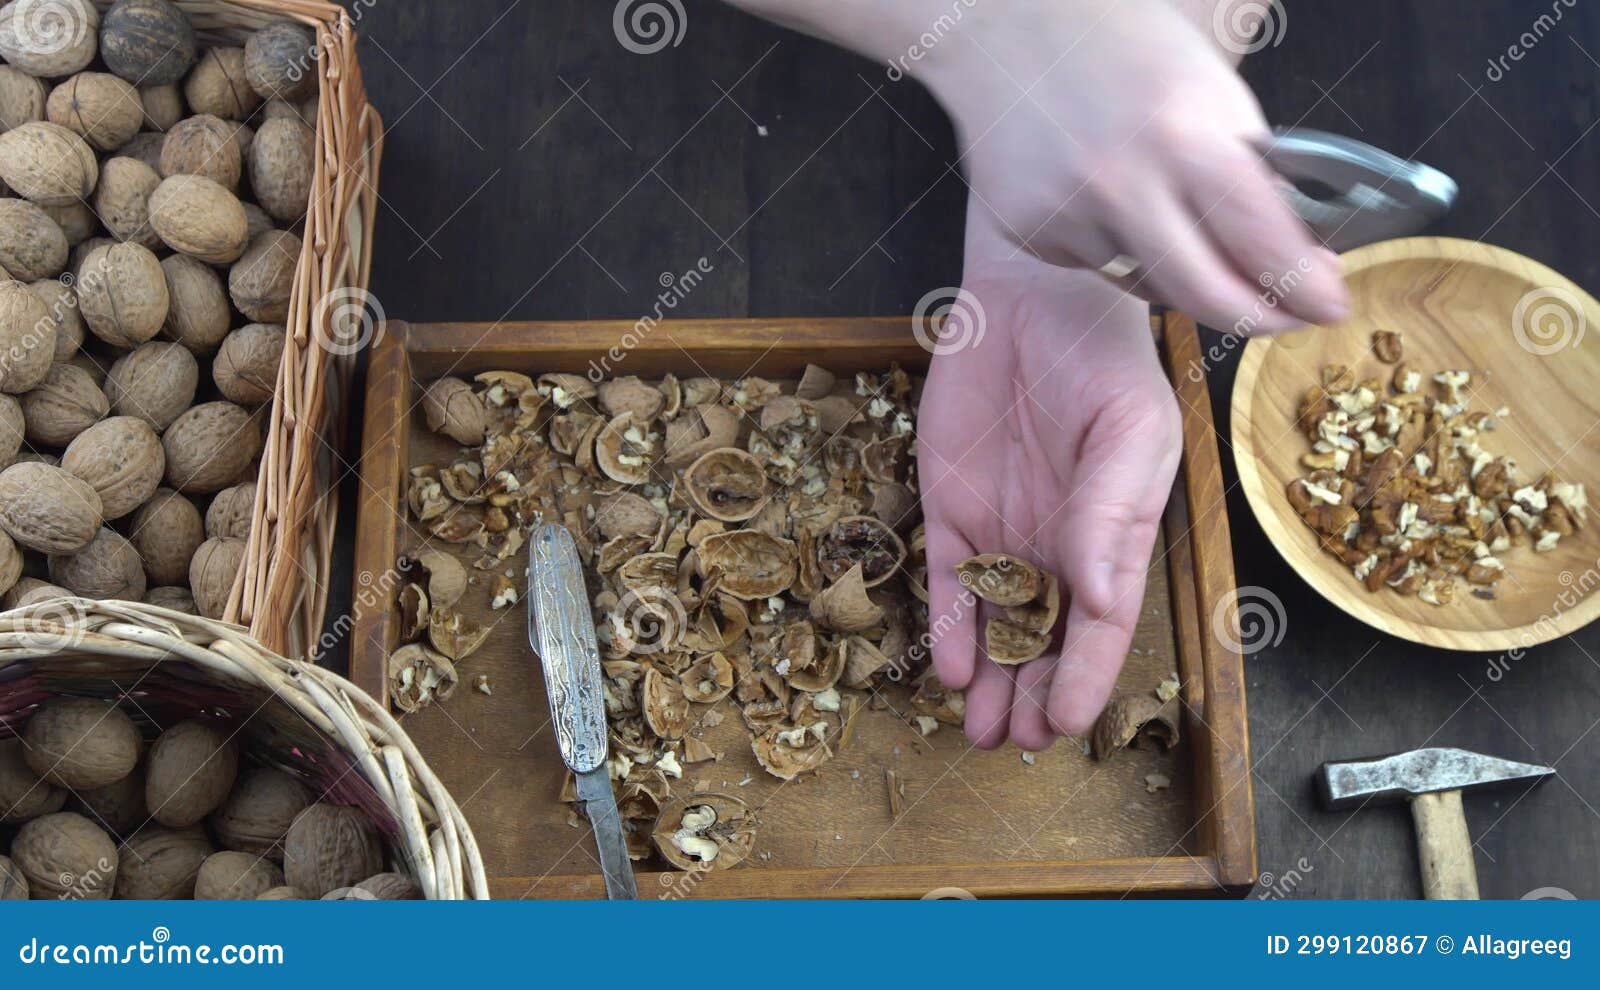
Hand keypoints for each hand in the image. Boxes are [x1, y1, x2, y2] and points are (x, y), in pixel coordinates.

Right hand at [916, 0, 1347, 331]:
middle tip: (1281, 313)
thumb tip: (1293, 256)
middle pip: (1206, 295)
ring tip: (1163, 204)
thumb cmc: (1123, 47)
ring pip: (1150, 284)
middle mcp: (1123, 184)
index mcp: (1184, 135)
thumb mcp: (1212, 92)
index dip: (1302, 286)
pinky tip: (1099, 194)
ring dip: (1178, 267)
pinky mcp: (1031, 232)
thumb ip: (1250, 174)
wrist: (1010, 28)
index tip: (1328, 304)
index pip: (1261, 242)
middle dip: (1257, 314)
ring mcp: (1070, 215)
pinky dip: (1114, 247)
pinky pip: (1096, 267)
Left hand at [917, 205, 1181, 747]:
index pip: (1100, 627)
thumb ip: (1111, 515)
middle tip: (1013, 745)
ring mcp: (1000, 530)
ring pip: (993, 623)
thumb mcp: (1129, 431)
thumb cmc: (1102, 359)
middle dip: (1031, 695)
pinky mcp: (948, 506)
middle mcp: (1056, 545)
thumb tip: (1099, 598)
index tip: (1064, 726)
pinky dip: (947, 625)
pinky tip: (950, 667)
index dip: (1085, 679)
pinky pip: (944, 580)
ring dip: (989, 678)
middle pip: (1044, 640)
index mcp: (1111, 536)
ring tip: (978, 732)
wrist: (1033, 293)